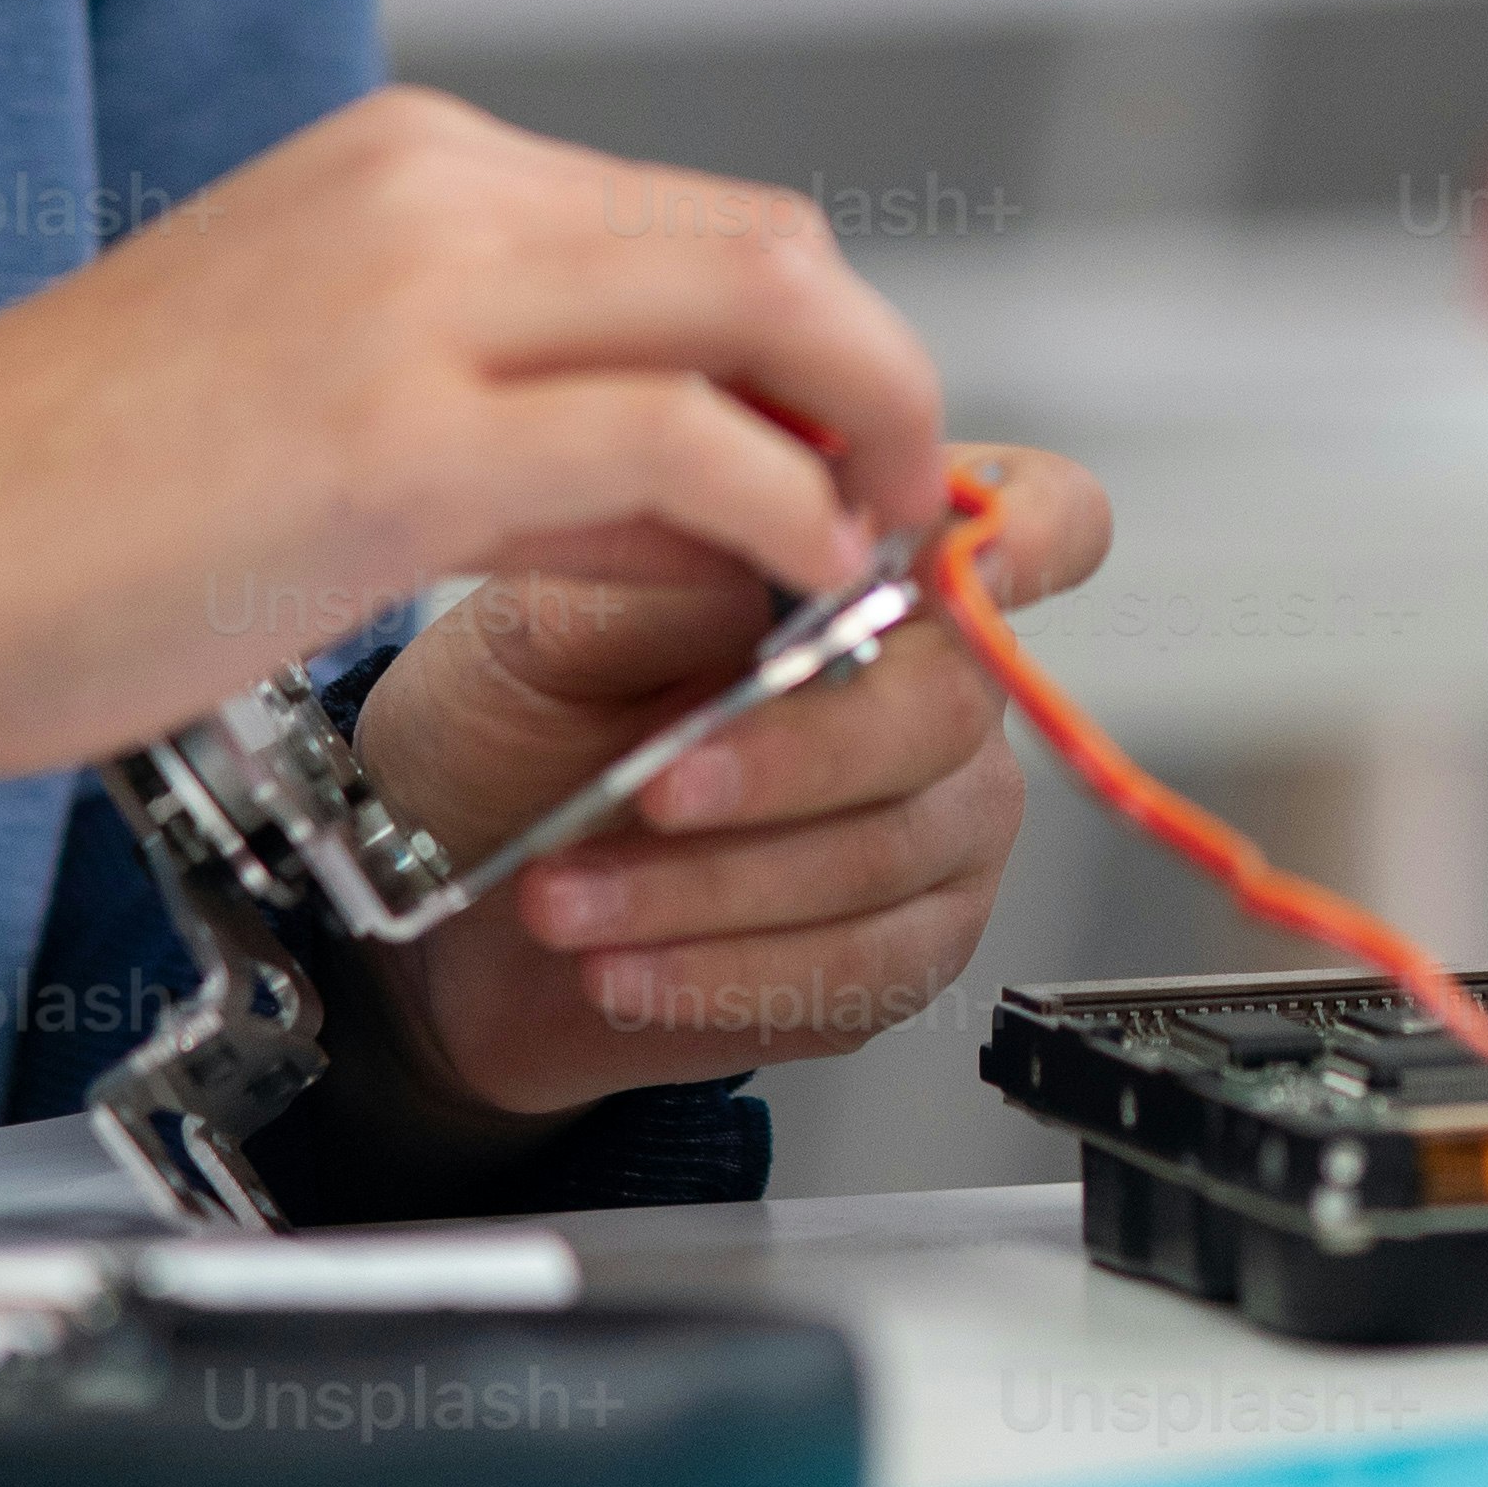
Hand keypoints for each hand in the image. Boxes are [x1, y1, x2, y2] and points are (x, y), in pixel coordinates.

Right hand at [0, 86, 951, 777]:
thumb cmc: (61, 517)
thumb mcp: (327, 418)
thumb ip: (524, 436)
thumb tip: (705, 499)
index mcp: (405, 166)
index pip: (700, 220)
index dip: (818, 349)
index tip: (850, 467)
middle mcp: (427, 188)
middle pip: (767, 245)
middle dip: (876, 382)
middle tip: (898, 515)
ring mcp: (414, 296)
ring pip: (758, 308)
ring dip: (858, 443)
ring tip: (861, 569)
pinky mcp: (396, 434)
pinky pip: (675, 446)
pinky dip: (778, 517)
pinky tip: (789, 594)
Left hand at [353, 447, 1113, 1103]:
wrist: (456, 907)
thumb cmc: (511, 733)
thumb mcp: (539, 629)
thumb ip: (664, 578)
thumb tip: (772, 534)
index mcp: (865, 557)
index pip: (1031, 514)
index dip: (1028, 535)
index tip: (946, 572)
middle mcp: (931, 681)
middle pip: (951, 705)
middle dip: (793, 758)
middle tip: (655, 787)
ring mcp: (936, 819)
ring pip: (888, 850)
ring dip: (713, 886)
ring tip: (570, 900)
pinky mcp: (905, 947)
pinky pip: (860, 966)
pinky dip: (728, 972)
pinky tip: (628, 967)